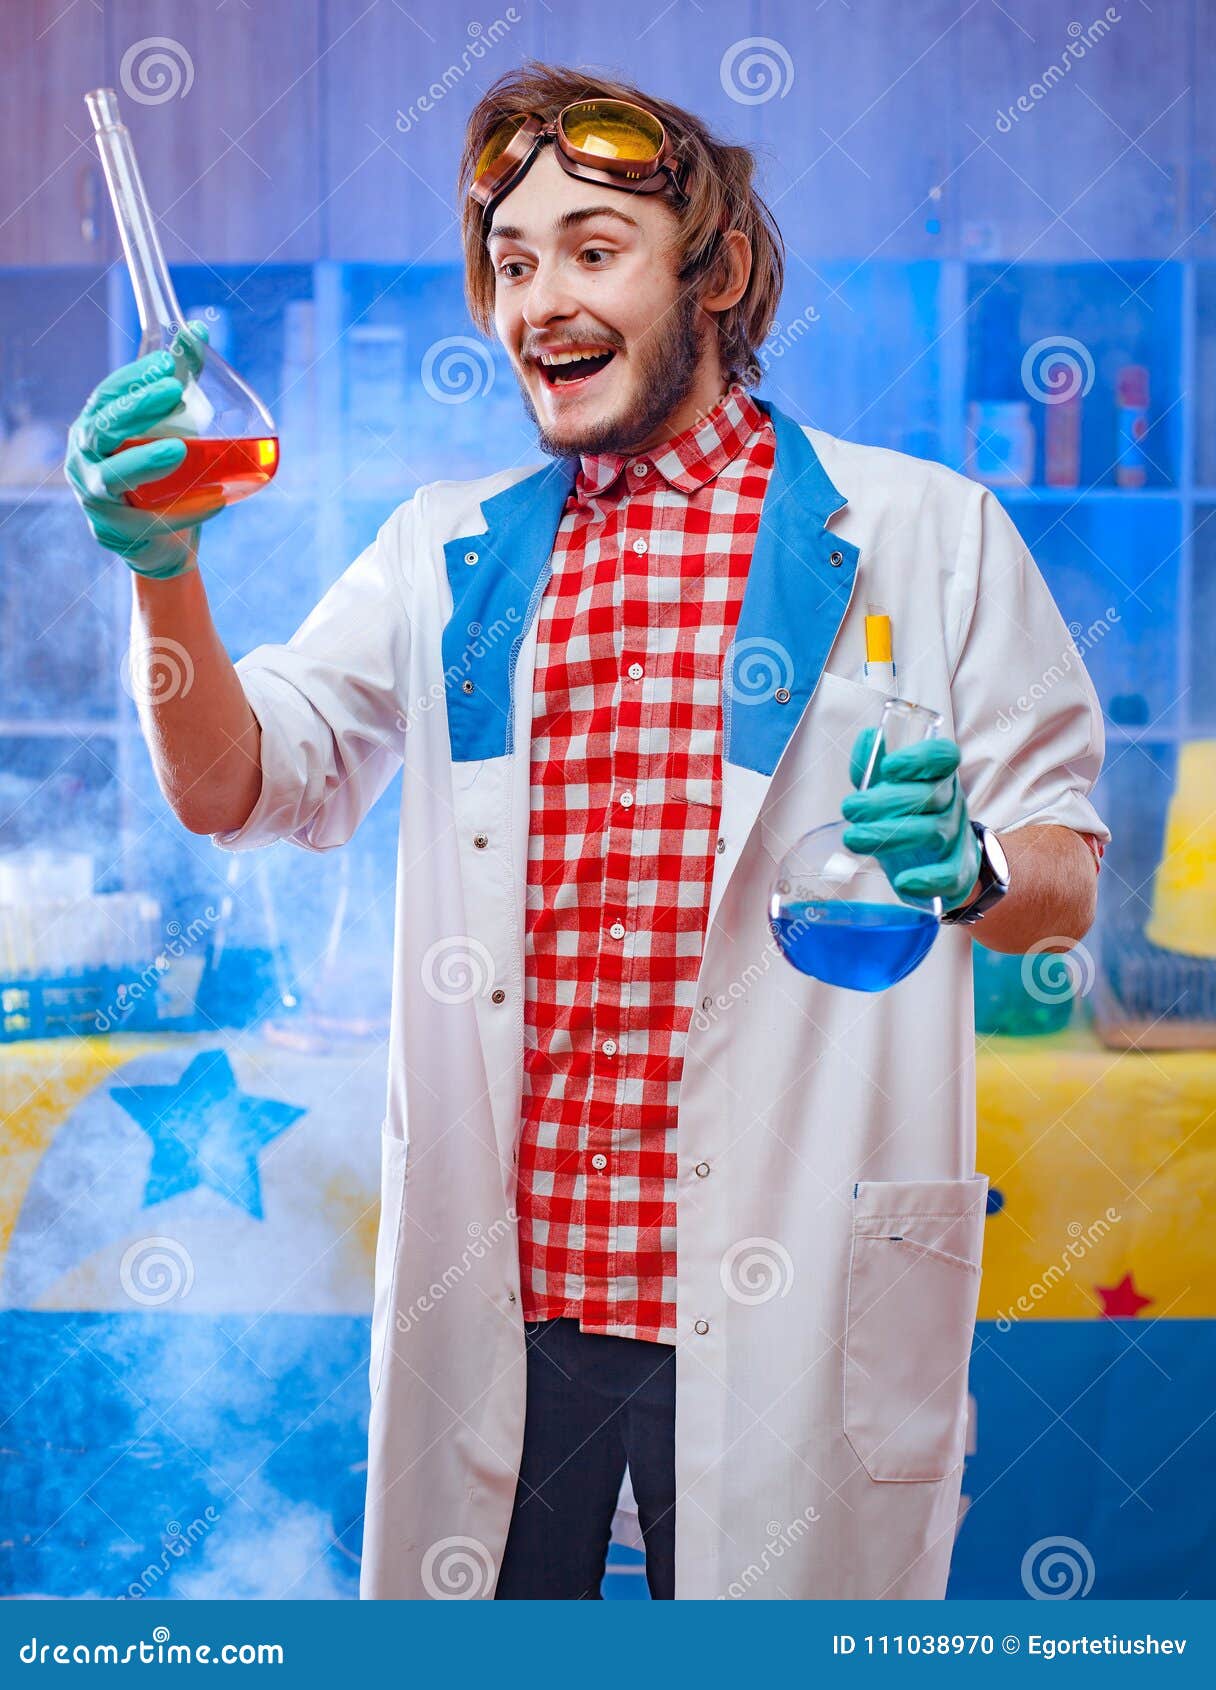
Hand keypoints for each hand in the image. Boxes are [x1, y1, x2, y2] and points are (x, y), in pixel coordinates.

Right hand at [64, 320, 221, 579]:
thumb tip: (199, 329)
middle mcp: (85, 458)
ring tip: (180, 449)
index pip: (105, 395)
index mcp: (94, 427)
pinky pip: (150, 520)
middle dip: (137, 408)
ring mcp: (95, 497)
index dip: (133, 378)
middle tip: (174, 390)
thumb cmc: (161, 472)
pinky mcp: (116, 531)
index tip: (168, 362)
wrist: (160, 539)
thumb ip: (181, 379)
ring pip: (112, 477)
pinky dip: (186, 509)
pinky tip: (217, 499)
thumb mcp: (169, 423)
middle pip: (102, 429)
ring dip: (145, 460)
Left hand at [840, 728, 981, 909]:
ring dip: (891, 835)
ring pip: (931, 833)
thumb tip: (869, 737)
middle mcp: (950, 804)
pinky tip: (902, 880)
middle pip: (929, 796)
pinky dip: (927, 880)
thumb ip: (874, 764)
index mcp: (938, 776)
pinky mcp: (956, 873)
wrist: (940, 863)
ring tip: (853, 838)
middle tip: (849, 808)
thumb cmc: (909, 817)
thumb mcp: (890, 789)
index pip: (944, 756)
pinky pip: (948, 876)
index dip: (921, 758)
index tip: (889, 766)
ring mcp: (955, 838)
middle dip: (887, 801)